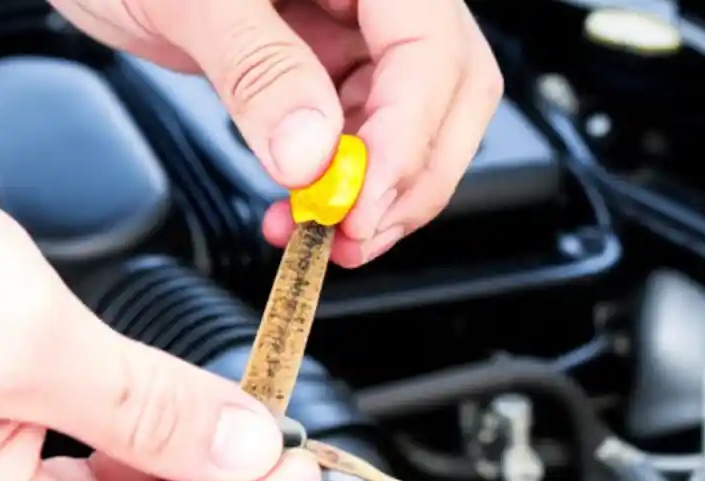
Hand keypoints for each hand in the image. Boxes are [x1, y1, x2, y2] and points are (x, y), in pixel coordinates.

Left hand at [51, 0, 501, 266]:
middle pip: (447, 89)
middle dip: (410, 174)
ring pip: (409, 119)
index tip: (360, 205)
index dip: (407, 137)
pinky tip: (299, 206)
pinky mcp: (318, 60)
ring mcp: (349, 24)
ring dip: (373, 189)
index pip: (430, 49)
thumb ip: (258, 69)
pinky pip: (356, 128)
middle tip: (355, 234)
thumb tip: (311, 153)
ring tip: (321, 232)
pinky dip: (336, 180)